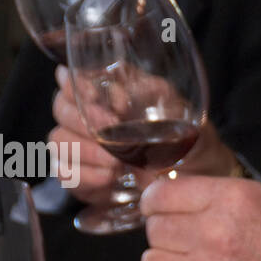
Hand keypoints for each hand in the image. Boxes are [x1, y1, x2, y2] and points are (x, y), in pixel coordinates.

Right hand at [50, 65, 240, 204]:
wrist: (201, 174)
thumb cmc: (187, 134)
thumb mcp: (176, 105)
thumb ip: (149, 92)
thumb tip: (119, 98)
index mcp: (106, 92)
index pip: (72, 80)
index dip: (76, 88)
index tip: (98, 100)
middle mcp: (88, 117)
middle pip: (61, 111)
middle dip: (83, 122)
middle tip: (111, 132)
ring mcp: (82, 148)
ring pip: (59, 143)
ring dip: (85, 152)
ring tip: (115, 163)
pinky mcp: (85, 179)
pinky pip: (67, 176)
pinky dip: (86, 177)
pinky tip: (109, 179)